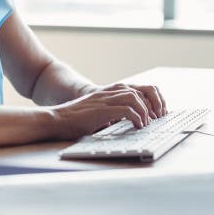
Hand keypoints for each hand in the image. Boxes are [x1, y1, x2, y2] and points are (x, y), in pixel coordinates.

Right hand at [50, 83, 167, 139]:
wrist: (56, 119)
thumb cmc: (75, 120)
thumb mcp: (97, 113)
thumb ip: (111, 114)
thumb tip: (128, 124)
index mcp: (108, 93)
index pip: (137, 89)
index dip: (150, 99)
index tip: (157, 112)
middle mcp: (108, 93)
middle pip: (139, 90)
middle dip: (152, 104)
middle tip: (157, 118)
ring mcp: (104, 100)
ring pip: (134, 98)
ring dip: (145, 111)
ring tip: (147, 123)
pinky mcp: (101, 110)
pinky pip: (125, 110)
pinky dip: (135, 117)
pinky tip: (137, 126)